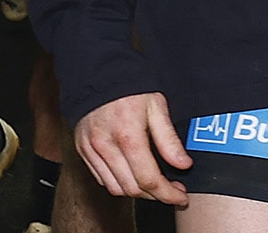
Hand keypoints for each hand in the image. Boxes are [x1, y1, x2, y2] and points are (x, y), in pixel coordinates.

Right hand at [75, 93, 192, 207]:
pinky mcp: (83, 150)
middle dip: (156, 196)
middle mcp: (106, 147)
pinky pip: (101, 178)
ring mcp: (91, 150)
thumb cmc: (129, 84)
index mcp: (128, 136)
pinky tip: (132, 174)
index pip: (149, 179)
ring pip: (115, 188)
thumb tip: (184, 164)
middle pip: (132, 189)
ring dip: (137, 192)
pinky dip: (118, 182)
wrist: (97, 70)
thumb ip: (169, 139)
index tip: (181, 196)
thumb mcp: (157, 106)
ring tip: (154, 184)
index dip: (168, 194)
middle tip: (172, 189)